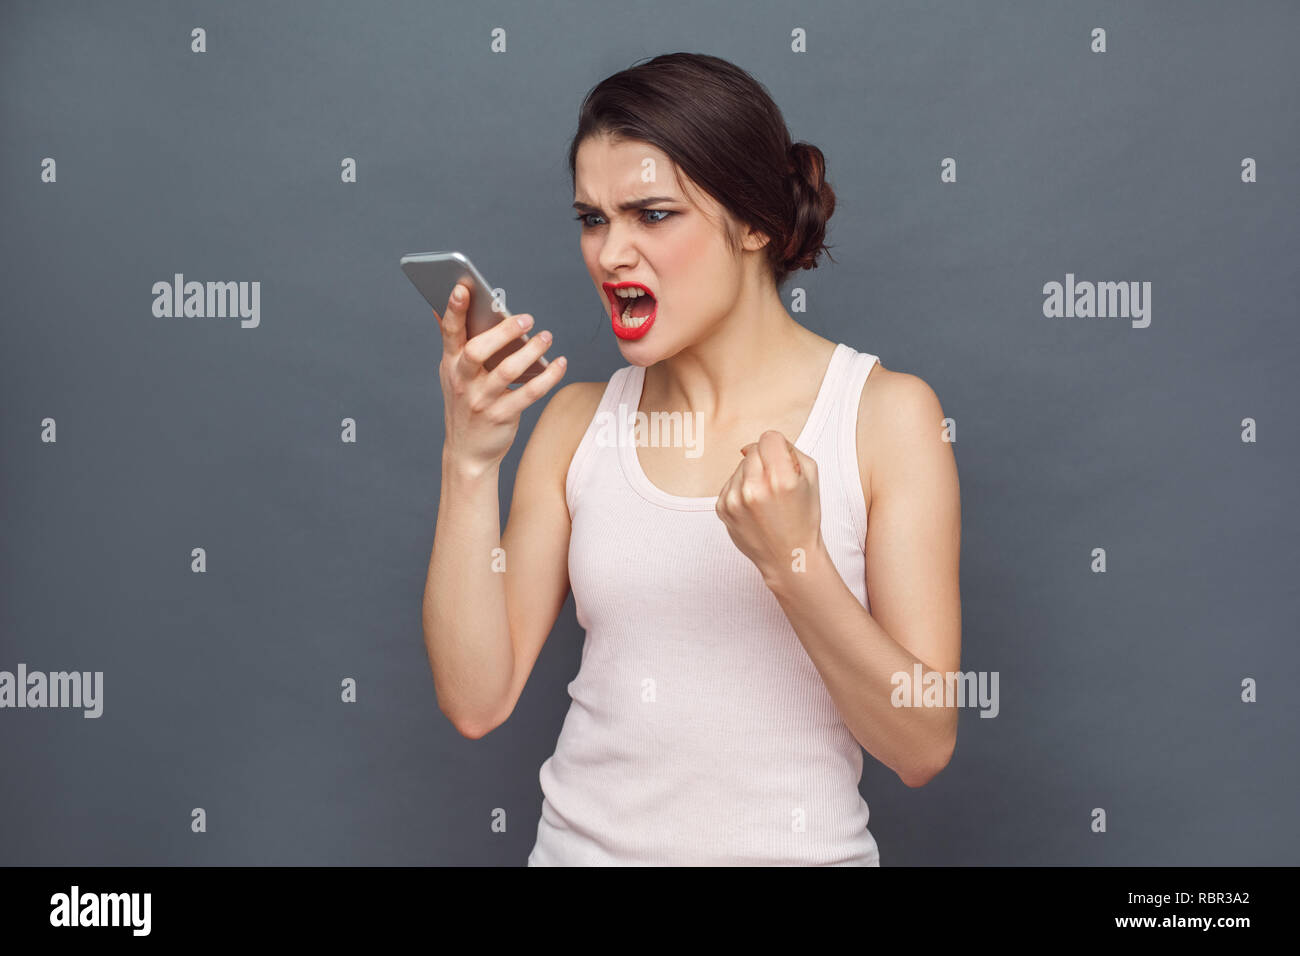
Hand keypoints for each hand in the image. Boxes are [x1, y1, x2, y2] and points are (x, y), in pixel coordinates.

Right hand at [432, 281, 565, 474]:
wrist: (467, 452)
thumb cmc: (465, 404)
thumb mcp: (452, 374)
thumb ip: (453, 342)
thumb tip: (442, 306)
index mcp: (450, 365)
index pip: (449, 333)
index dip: (454, 310)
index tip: (462, 288)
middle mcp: (462, 381)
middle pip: (478, 351)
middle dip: (502, 331)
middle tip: (526, 318)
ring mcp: (481, 400)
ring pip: (507, 371)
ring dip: (530, 351)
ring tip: (547, 336)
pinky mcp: (501, 416)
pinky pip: (529, 394)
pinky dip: (548, 377)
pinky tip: (560, 363)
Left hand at [715, 430, 822, 584]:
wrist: (789, 557)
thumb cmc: (804, 517)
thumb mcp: (811, 477)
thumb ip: (788, 449)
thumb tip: (755, 445)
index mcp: (781, 479)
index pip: (769, 437)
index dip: (779, 447)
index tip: (783, 462)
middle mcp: (754, 489)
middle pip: (753, 450)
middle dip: (765, 461)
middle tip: (777, 485)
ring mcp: (735, 500)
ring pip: (739, 466)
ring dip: (752, 476)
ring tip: (766, 499)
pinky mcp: (722, 508)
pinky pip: (730, 482)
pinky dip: (741, 489)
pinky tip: (754, 507)